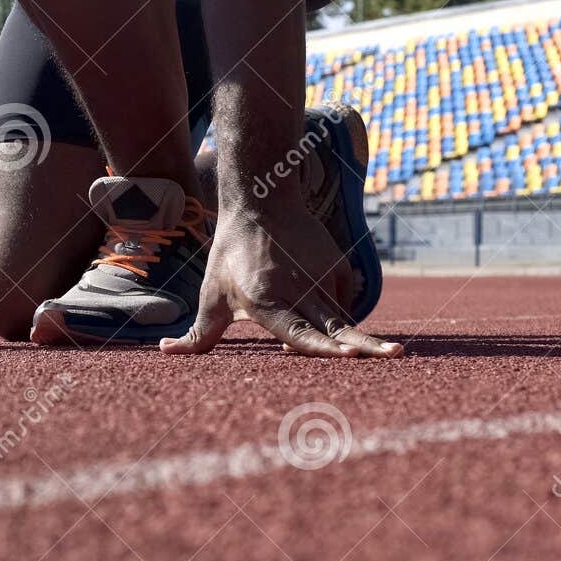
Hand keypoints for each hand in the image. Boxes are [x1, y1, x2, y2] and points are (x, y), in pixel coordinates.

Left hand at [160, 205, 403, 358]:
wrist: (261, 202)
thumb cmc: (230, 255)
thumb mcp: (210, 294)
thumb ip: (198, 333)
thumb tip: (165, 352)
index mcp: (266, 299)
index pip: (299, 332)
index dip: (323, 348)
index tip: (349, 355)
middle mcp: (299, 289)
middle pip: (337, 328)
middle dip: (366, 347)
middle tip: (395, 357)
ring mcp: (322, 276)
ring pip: (340, 319)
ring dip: (339, 338)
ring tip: (329, 341)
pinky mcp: (338, 266)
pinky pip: (342, 302)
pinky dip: (331, 313)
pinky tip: (310, 301)